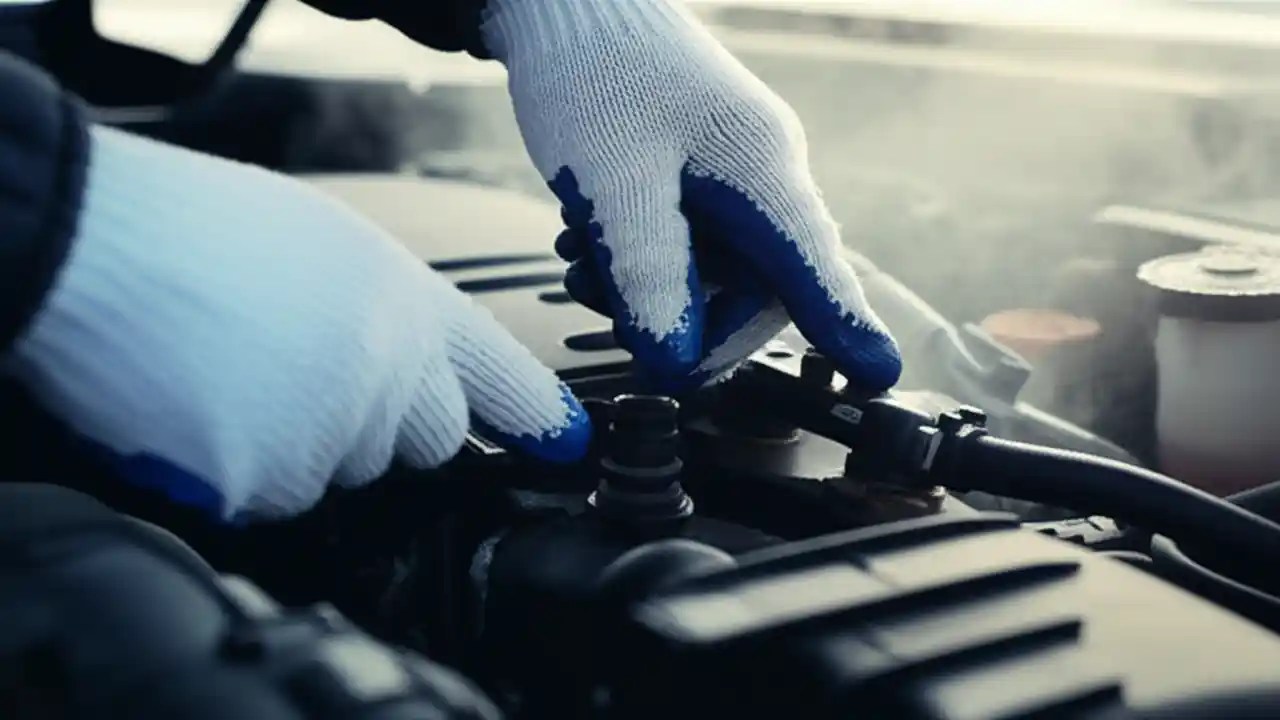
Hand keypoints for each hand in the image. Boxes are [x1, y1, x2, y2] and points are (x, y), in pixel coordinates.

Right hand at [7, 126, 590, 519]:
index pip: (503, 376)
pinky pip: (272, 498)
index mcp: (410, 303)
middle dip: (383, 426)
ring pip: (340, 473)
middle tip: (305, 371)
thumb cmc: (202, 233)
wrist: (97, 247)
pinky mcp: (266, 478)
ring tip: (239, 372)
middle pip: (426, 443)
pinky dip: (241, 469)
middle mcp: (390, 370)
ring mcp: (331, 429)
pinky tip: (208, 406)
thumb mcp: (330, 245)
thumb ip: (388, 314)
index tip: (570, 445)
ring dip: (300, 443)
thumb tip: (412, 372)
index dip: (540, 417)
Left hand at [483, 0, 901, 390]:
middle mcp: (762, 172)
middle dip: (682, 318)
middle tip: (611, 312)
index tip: (878, 377)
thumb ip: (648, 279)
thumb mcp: (611, 188)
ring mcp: (732, 171)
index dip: (845, 327)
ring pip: (713, 271)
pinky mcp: (699, 171)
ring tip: (583, 264)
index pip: (814, 266)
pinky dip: (640, 258)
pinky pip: (688, 241)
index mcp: (760, 170)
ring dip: (649, 289)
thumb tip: (675, 364)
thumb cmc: (591, 74)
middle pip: (754, 289)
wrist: (567, 4)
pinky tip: (589, 240)